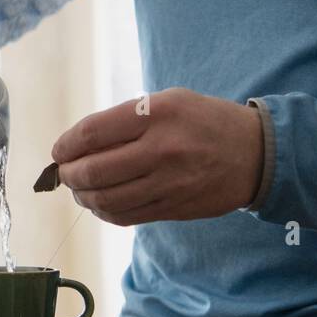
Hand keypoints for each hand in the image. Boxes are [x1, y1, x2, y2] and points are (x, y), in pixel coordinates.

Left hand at [51, 88, 262, 225]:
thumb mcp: (167, 101)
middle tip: (64, 172)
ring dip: (82, 196)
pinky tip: (99, 202)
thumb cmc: (204, 121)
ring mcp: (168, 183)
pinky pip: (125, 216)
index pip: (92, 133)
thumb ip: (124, 118)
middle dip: (68, 174)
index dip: (66, 145)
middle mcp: (162, 150)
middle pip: (94, 171)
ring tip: (79, 188)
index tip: (59, 151)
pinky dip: (103, 211)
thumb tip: (77, 144)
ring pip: (106, 199)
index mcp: (156, 114)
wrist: (256, 154)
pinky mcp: (173, 208)